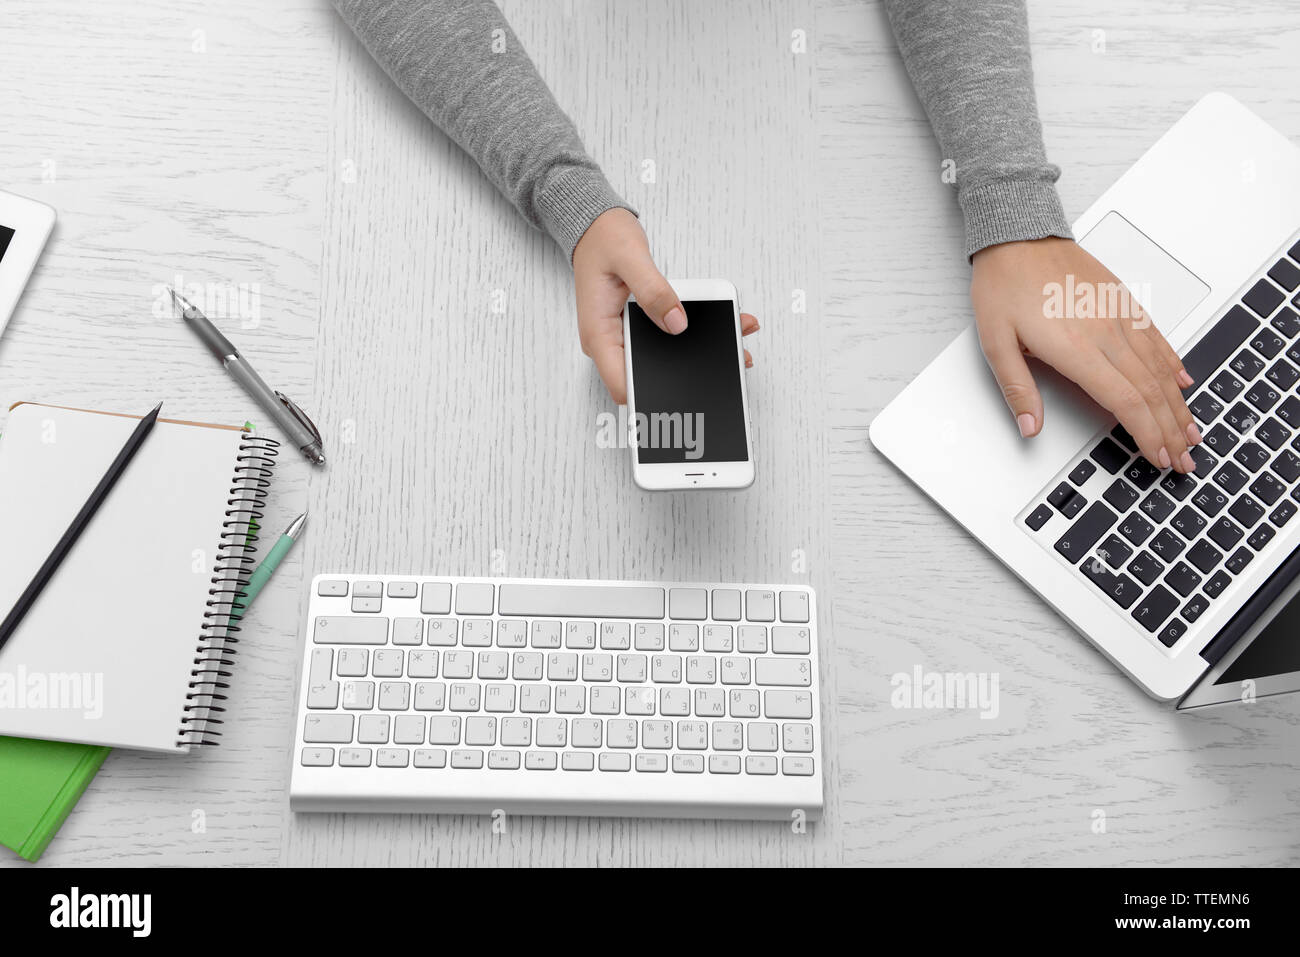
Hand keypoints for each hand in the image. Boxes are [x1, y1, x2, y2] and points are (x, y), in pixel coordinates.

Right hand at [572, 208, 757, 403]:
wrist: (595, 227)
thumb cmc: (603, 239)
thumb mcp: (631, 257)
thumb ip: (654, 291)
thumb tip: (677, 324)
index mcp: (599, 333)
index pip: (622, 385)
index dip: (652, 394)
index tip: (687, 387)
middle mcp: (609, 342)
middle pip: (646, 377)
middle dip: (685, 374)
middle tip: (726, 360)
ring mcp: (623, 337)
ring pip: (661, 362)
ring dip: (695, 354)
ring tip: (735, 343)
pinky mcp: (637, 329)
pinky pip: (665, 341)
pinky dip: (692, 336)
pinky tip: (720, 326)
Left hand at [971, 237, 1201, 472]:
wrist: (1017, 235)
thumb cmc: (1003, 285)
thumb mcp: (994, 343)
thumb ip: (1017, 389)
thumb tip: (1029, 427)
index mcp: (1076, 348)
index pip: (1125, 402)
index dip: (1146, 434)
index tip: (1157, 457)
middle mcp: (1106, 333)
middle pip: (1150, 391)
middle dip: (1171, 430)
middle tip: (1183, 459)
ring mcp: (1118, 315)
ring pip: (1159, 368)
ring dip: (1178, 404)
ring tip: (1191, 431)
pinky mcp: (1122, 301)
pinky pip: (1156, 337)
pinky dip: (1173, 363)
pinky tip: (1182, 381)